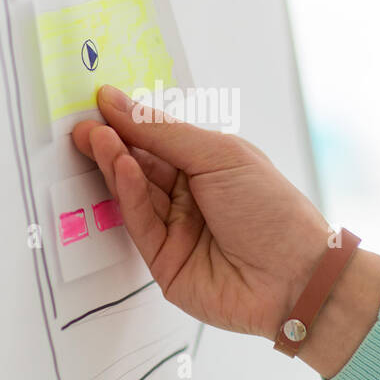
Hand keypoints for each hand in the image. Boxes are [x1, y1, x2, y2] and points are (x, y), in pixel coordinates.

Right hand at [71, 85, 331, 341]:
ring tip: (98, 140)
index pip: (157, 141)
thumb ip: (162, 132)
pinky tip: (122, 168)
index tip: (98, 106)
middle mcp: (189, 198)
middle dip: (112, 145)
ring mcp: (175, 231)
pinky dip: (129, 196)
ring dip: (116, 166)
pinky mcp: (164, 263)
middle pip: (139, 167)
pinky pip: (140, 225)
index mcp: (207, 167)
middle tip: (83, 127)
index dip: (128, 124)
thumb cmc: (272, 208)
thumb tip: (117, 102)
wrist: (297, 277)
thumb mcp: (219, 155)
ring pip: (134, 195)